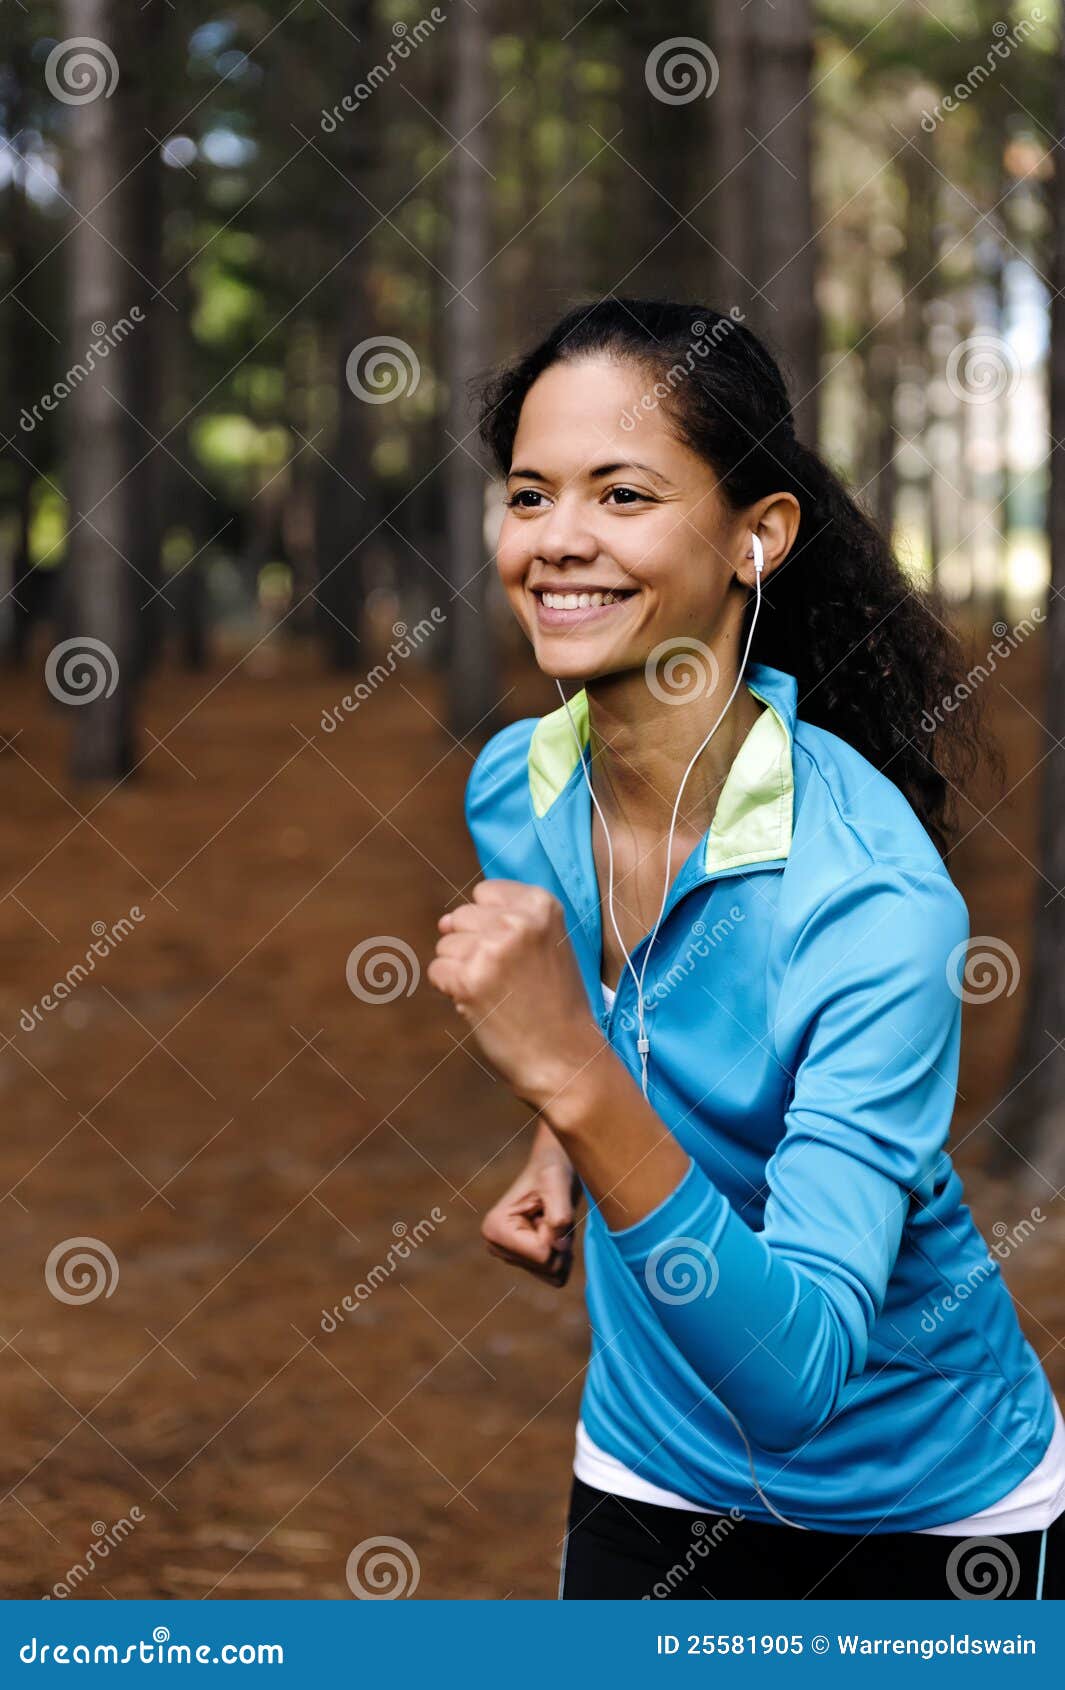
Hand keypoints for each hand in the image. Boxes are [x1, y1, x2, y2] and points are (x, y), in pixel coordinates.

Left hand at [428, 879, 605, 1109]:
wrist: (567, 1059)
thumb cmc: (555, 1004)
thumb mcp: (546, 944)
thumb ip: (500, 922)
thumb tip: (443, 921)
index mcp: (542, 904)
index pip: (486, 893)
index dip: (493, 926)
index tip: (518, 954)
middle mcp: (517, 921)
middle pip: (462, 917)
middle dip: (474, 948)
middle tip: (509, 980)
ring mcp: (492, 949)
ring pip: (446, 945)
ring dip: (462, 970)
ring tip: (498, 993)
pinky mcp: (469, 980)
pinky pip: (437, 972)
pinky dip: (451, 991)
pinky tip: (482, 1005)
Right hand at [482, 1142, 582, 1287]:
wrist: (552, 1170)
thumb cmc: (551, 1170)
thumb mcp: (556, 1183)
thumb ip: (559, 1215)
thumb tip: (560, 1248)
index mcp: (495, 1228)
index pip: (541, 1253)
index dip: (556, 1232)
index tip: (546, 1209)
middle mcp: (496, 1247)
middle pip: (546, 1266)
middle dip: (559, 1241)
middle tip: (552, 1213)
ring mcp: (510, 1257)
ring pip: (553, 1273)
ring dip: (563, 1247)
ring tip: (553, 1220)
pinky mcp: (525, 1263)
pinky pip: (556, 1276)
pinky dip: (564, 1255)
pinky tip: (556, 1232)